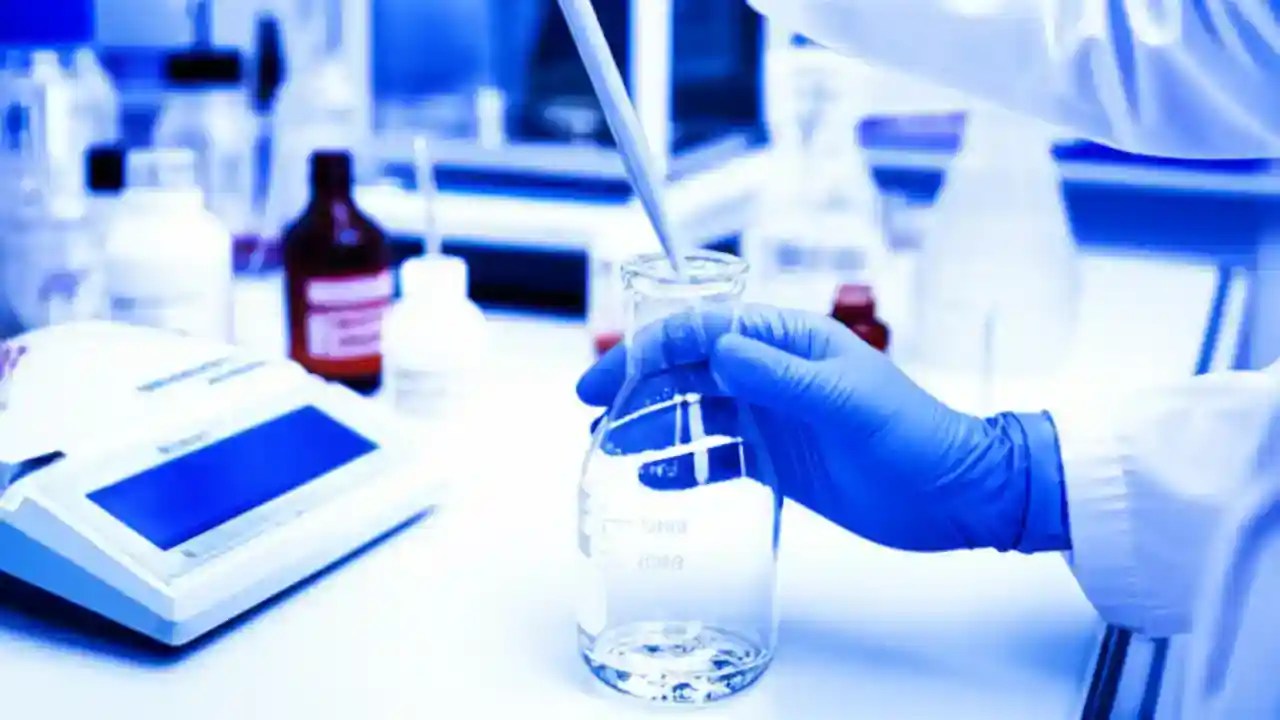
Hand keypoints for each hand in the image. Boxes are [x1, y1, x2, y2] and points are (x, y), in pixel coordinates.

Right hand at [577, 304, 1068, 552]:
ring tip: (609, 445)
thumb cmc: (912, 438)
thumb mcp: (846, 403)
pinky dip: (683, 466)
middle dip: (638, 384)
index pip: (706, 331)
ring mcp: (772, 418)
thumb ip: (781, 377)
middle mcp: (774, 375)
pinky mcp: (776, 461)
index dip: (653, 346)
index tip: (611, 372)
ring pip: (696, 414)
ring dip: (652, 425)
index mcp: (790, 343)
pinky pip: (717, 458)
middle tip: (590, 408)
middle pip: (690, 370)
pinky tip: (653, 479)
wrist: (953, 496)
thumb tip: (719, 349)